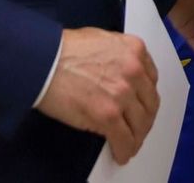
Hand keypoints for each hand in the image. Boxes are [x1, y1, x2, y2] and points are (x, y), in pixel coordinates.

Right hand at [36, 28, 158, 164]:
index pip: (151, 80)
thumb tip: (119, 75)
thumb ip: (118, 57)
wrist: (42, 61)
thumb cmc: (61, 50)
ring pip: (140, 124)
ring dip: (136, 137)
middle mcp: (133, 70)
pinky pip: (124, 139)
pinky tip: (121, 153)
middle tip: (138, 127)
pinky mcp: (108, 115)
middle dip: (144, 118)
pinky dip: (124, 149)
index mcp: (133, 50)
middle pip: (149, 103)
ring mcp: (122, 93)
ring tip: (130, 143)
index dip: (146, 96)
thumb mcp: (102, 41)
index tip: (142, 104)